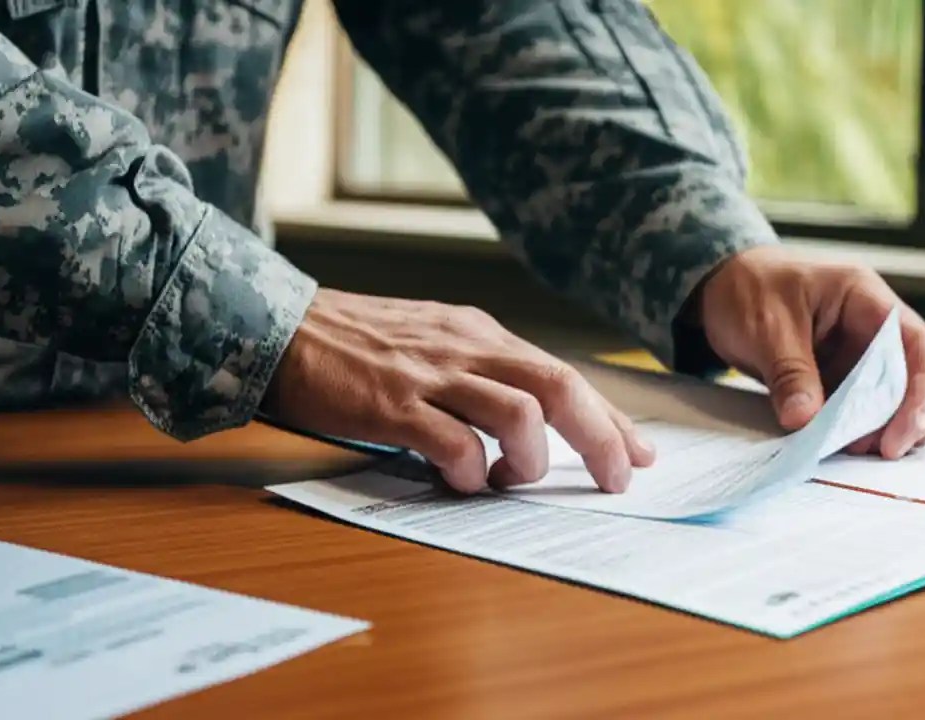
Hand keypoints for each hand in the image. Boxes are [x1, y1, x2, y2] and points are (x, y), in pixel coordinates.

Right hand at [262, 289, 654, 493]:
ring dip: (530, 459)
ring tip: (512, 479)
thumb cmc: (362, 345)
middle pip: (557, 388)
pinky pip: (452, 441)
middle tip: (616, 479)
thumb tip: (534, 422)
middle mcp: (466, 348)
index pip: (563, 374)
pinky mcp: (393, 403)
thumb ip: (483, 374)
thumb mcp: (437, 341)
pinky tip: (461, 479)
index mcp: (481, 334)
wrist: (286, 328)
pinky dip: (469, 469)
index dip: (609, 417)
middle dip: (600, 437)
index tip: (639, 452)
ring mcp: (430, 374)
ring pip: (517, 413)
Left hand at [697, 245, 924, 458]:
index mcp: (867, 300)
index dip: (924, 396)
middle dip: (908, 421)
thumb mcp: (765, 326)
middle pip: (920, 380)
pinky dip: (852, 432)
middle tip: (879, 453)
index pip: (922, 349)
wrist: (718, 286)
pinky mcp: (838, 380)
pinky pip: (857, 411)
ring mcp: (858, 357)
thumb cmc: (747, 287)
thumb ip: (790, 372)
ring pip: (891, 401)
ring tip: (850, 451)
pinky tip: (836, 447)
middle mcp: (874, 330)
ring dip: (880, 430)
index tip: (899, 438)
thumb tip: (806, 421)